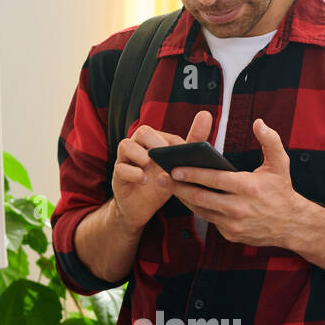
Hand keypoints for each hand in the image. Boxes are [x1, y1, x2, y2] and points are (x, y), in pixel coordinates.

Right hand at [111, 110, 212, 230]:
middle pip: (142, 131)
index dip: (172, 141)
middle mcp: (138, 148)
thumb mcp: (179, 166)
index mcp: (152, 144)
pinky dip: (133, 173)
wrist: (141, 209)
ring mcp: (125, 162)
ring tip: (150, 165)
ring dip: (140, 154)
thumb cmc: (161, 185)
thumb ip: (191, 144)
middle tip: (165, 155)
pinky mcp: (118, 177)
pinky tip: (144, 180)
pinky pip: (120, 169)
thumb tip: (206, 115)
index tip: (183, 154)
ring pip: (125, 145)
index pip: (161, 133)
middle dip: (155, 141)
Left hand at [166, 118, 309, 247]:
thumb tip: (259, 123)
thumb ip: (270, 141)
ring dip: (183, 198)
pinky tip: (188, 198)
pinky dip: (198, 209)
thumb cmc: (282, 191)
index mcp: (248, 188)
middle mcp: (239, 207)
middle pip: (200, 197)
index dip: (192, 173)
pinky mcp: (230, 234)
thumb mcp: (281, 164)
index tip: (175, 168)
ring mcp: (234, 224)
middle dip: (179, 187)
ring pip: (201, 210)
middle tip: (163, 177)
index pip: (214, 179)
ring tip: (170, 186)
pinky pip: (209, 220)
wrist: (293, 225)